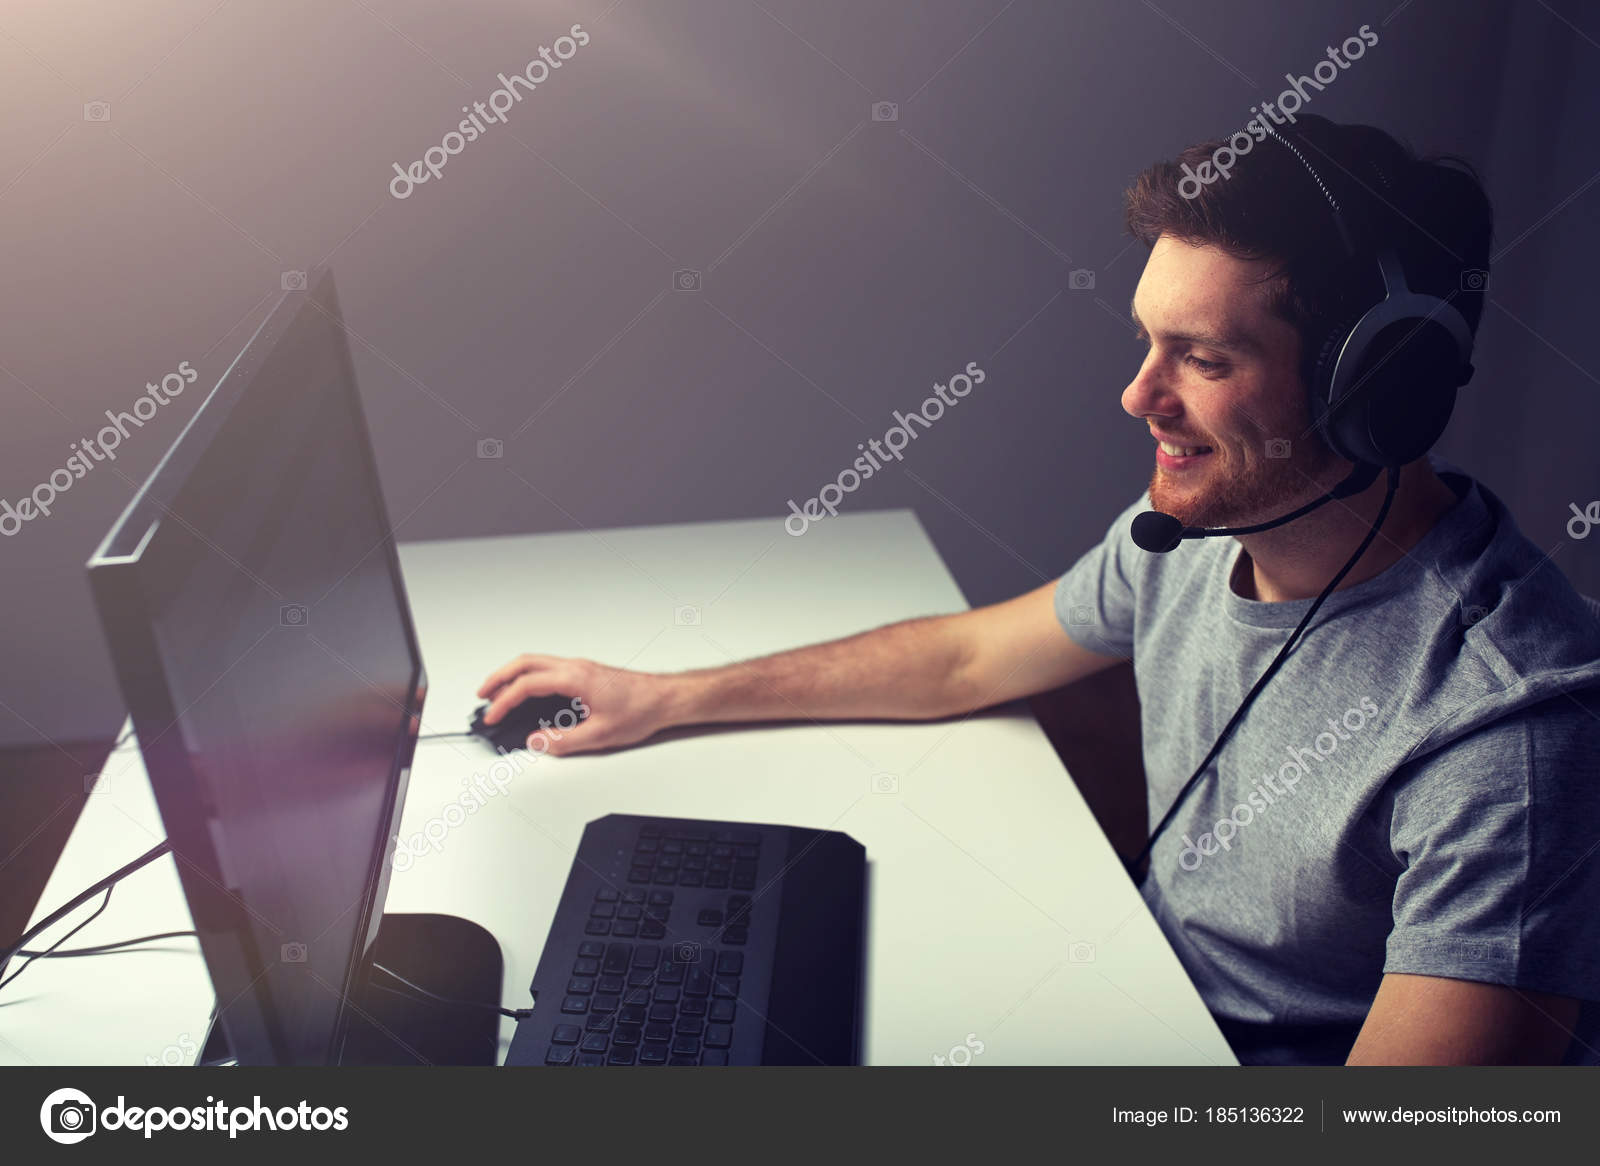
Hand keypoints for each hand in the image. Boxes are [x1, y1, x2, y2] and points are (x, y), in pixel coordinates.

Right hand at [475, 654, 671, 755]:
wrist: (665, 698)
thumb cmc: (641, 709)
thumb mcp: (600, 734)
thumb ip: (563, 741)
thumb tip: (536, 742)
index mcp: (574, 677)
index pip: (527, 685)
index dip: (504, 701)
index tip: (493, 716)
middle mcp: (574, 667)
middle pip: (525, 663)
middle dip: (499, 678)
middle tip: (483, 695)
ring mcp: (580, 667)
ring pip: (536, 663)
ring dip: (514, 676)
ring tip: (499, 695)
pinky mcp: (585, 673)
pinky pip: (549, 669)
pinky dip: (530, 678)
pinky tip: (529, 694)